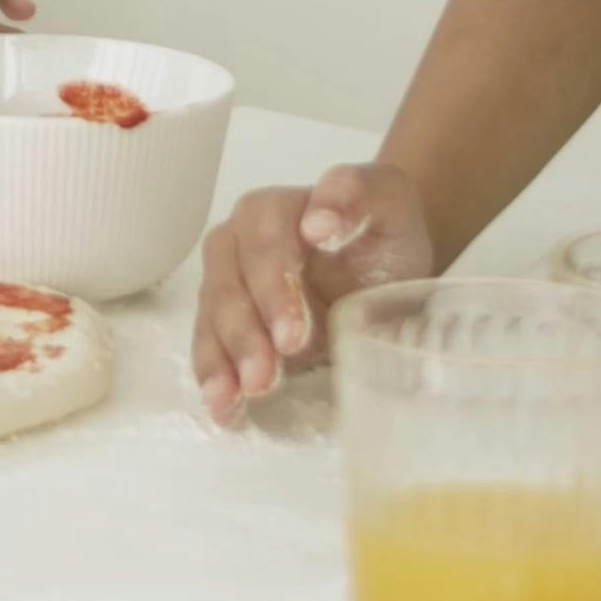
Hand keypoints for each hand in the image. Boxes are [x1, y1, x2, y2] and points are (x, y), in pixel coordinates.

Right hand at [189, 162, 436, 426]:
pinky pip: (210, 346)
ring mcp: (228, 283)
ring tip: (240, 398)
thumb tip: (317, 221)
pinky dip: (215, 377)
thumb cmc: (384, 236)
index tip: (294, 333)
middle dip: (246, 334)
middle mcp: (238, 242)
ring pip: (214, 318)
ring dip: (224, 360)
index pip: (264, 241)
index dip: (273, 284)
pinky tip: (224, 407)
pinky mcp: (227, 322)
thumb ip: (358, 193)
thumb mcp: (389, 202)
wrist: (382, 266)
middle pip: (230, 284)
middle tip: (266, 377)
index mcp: (272, 209)